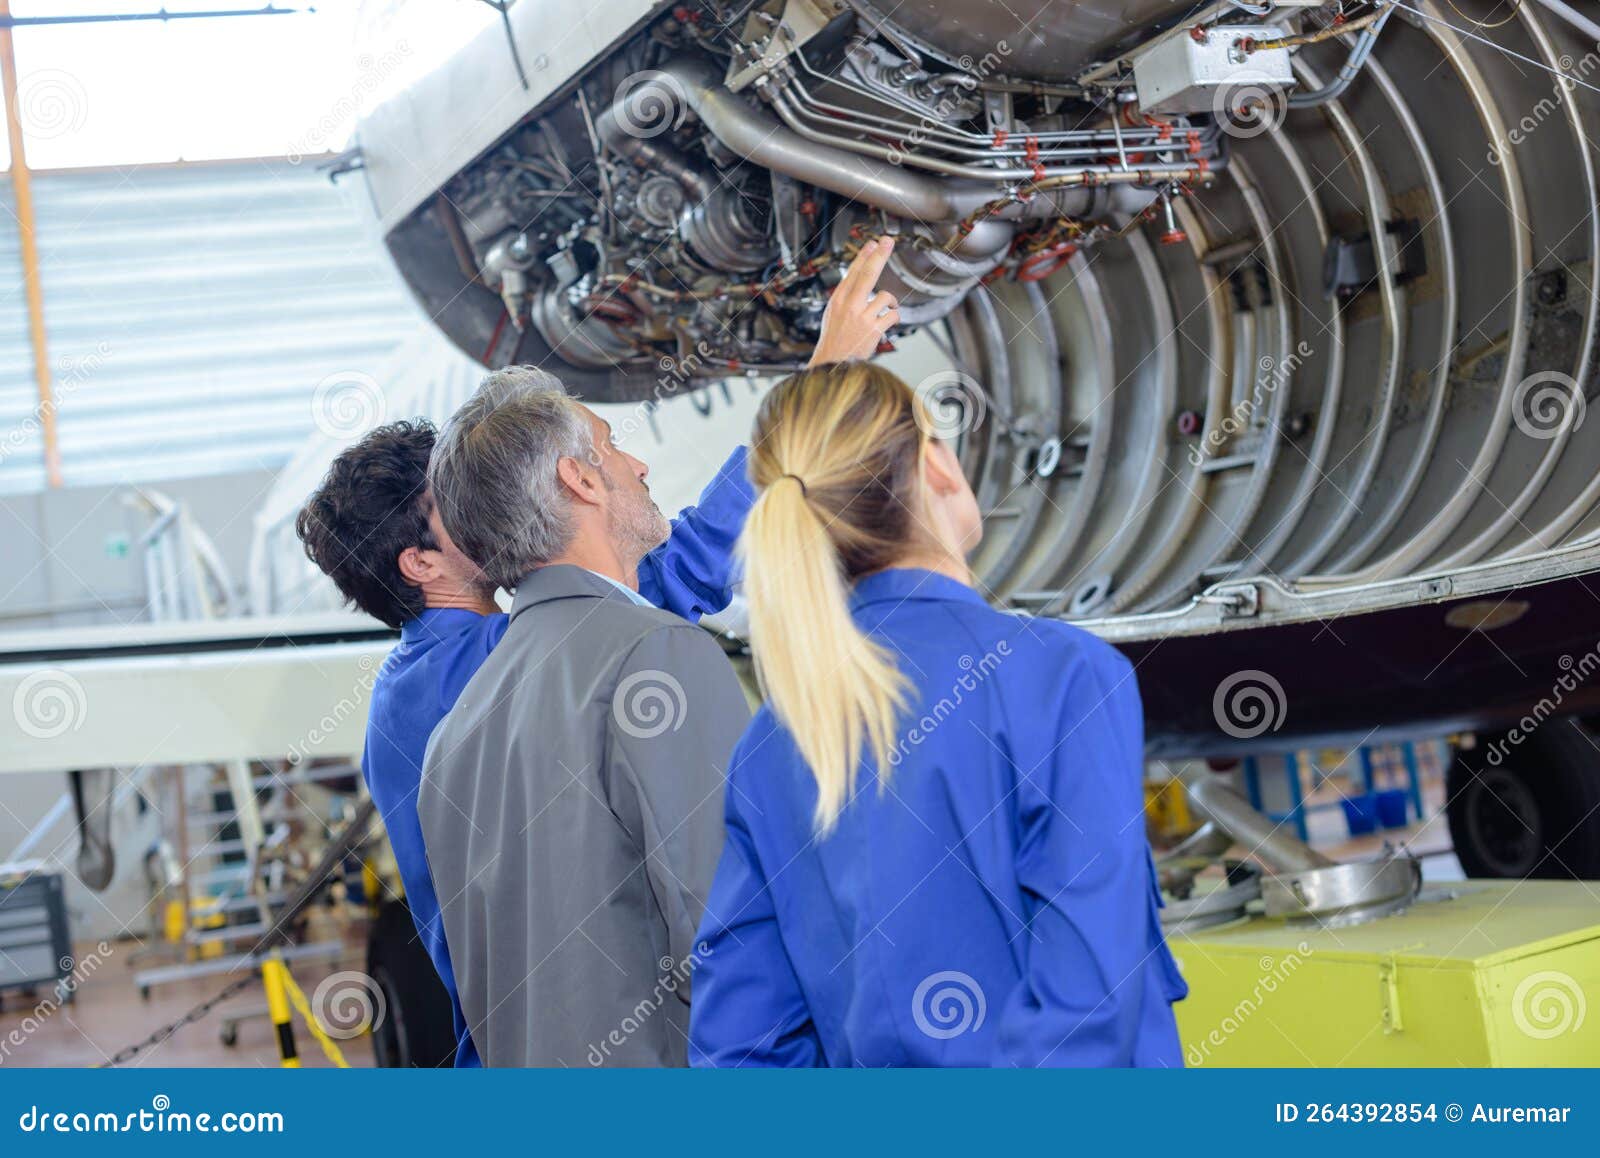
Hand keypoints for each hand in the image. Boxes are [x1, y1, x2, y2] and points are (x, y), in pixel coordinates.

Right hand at [809, 237, 899, 365]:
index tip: (873, 243)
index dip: (864, 256)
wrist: (831, 363)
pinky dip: (894, 317)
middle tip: (888, 241)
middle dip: (879, 255)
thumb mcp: (832, 313)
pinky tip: (888, 321)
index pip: (853, 272)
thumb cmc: (834, 339)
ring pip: (885, 296)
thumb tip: (858, 280)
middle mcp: (849, 305)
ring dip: (890, 302)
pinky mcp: (873, 330)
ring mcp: (861, 317)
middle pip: (868, 274)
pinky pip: (892, 315)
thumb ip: (846, 297)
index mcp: (838, 299)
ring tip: (885, 310)